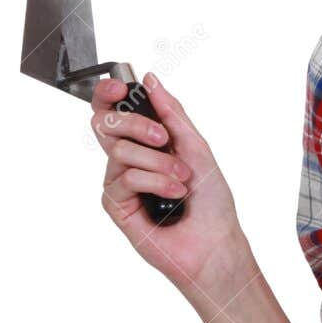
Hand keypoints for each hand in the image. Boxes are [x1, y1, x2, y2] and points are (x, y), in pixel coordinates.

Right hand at [90, 71, 252, 311]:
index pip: (115, 111)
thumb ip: (172, 113)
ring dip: (159, 163)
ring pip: (120, 151)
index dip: (109, 94)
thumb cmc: (211, 201)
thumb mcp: (197, 147)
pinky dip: (155, 182)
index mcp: (147, 143)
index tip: (121, 87)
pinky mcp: (116, 206)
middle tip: (163, 138)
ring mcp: (119, 182)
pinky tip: (173, 195)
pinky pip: (126, 179)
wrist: (214, 241)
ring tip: (182, 179)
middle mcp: (129, 160)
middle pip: (107, 125)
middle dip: (137, 124)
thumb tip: (151, 80)